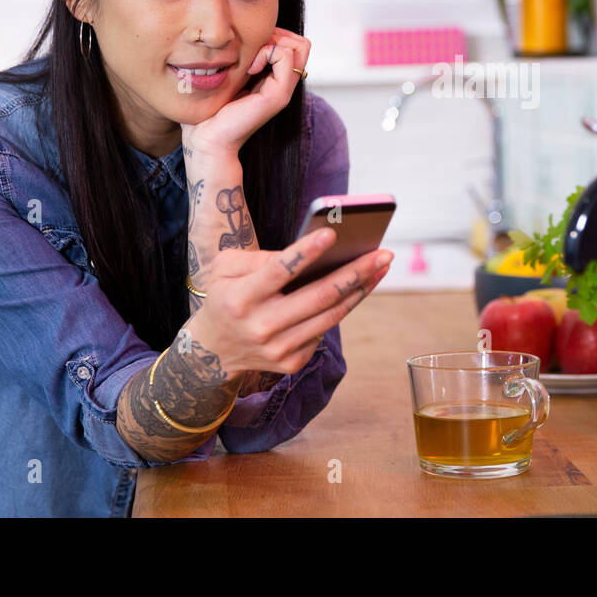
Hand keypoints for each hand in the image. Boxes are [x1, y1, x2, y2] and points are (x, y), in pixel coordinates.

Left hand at [182, 26, 309, 156]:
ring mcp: (284, 90)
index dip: (275, 35)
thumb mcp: (229, 75)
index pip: (293, 44)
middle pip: (301, 44)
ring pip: (299, 46)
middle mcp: (284, 85)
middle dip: (277, 35)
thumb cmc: (210, 109)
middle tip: (253, 49)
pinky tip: (249, 68)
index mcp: (274, 80)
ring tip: (251, 60)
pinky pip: (285, 56)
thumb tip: (239, 35)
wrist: (207, 138)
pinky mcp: (279, 95)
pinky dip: (267, 52)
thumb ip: (241, 59)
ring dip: (273, 42)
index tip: (250, 47)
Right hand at [187, 227, 393, 375]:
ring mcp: (278, 349)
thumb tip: (305, 253)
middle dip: (356, 272)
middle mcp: (261, 326)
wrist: (212, 351)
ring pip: (331, 315)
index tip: (333, 234)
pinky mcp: (291, 362)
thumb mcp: (224, 270)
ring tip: (381, 267)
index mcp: (241, 298)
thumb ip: (258, 258)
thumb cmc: (224, 297)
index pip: (279, 271)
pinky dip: (342, 308)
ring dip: (361, 289)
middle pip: (319, 296)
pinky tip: (358, 289)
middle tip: (384, 254)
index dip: (306, 252)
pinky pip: (324, 331)